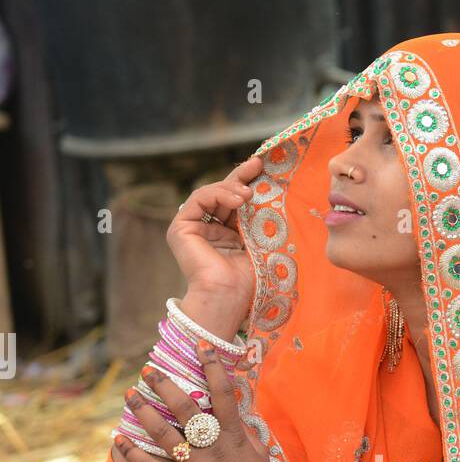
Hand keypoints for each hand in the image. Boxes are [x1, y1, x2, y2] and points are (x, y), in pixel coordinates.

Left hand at [115, 344, 277, 461]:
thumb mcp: (259, 456)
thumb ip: (246, 432)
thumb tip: (237, 411)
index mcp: (233, 437)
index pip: (222, 394)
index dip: (212, 366)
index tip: (200, 346)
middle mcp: (211, 447)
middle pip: (185, 408)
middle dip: (165, 385)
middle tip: (149, 369)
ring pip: (163, 433)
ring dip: (143, 411)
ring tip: (129, 395)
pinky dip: (131, 453)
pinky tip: (117, 438)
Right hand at [168, 156, 263, 331]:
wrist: (228, 297)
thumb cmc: (249, 279)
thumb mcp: (260, 241)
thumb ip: (262, 219)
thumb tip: (277, 192)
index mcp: (229, 234)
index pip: (238, 203)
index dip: (250, 184)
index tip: (266, 170)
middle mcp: (210, 230)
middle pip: (224, 194)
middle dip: (241, 177)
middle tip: (257, 164)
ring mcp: (193, 228)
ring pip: (211, 194)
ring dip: (231, 187)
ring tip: (249, 193)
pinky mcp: (180, 228)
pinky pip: (198, 199)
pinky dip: (217, 194)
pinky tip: (238, 199)